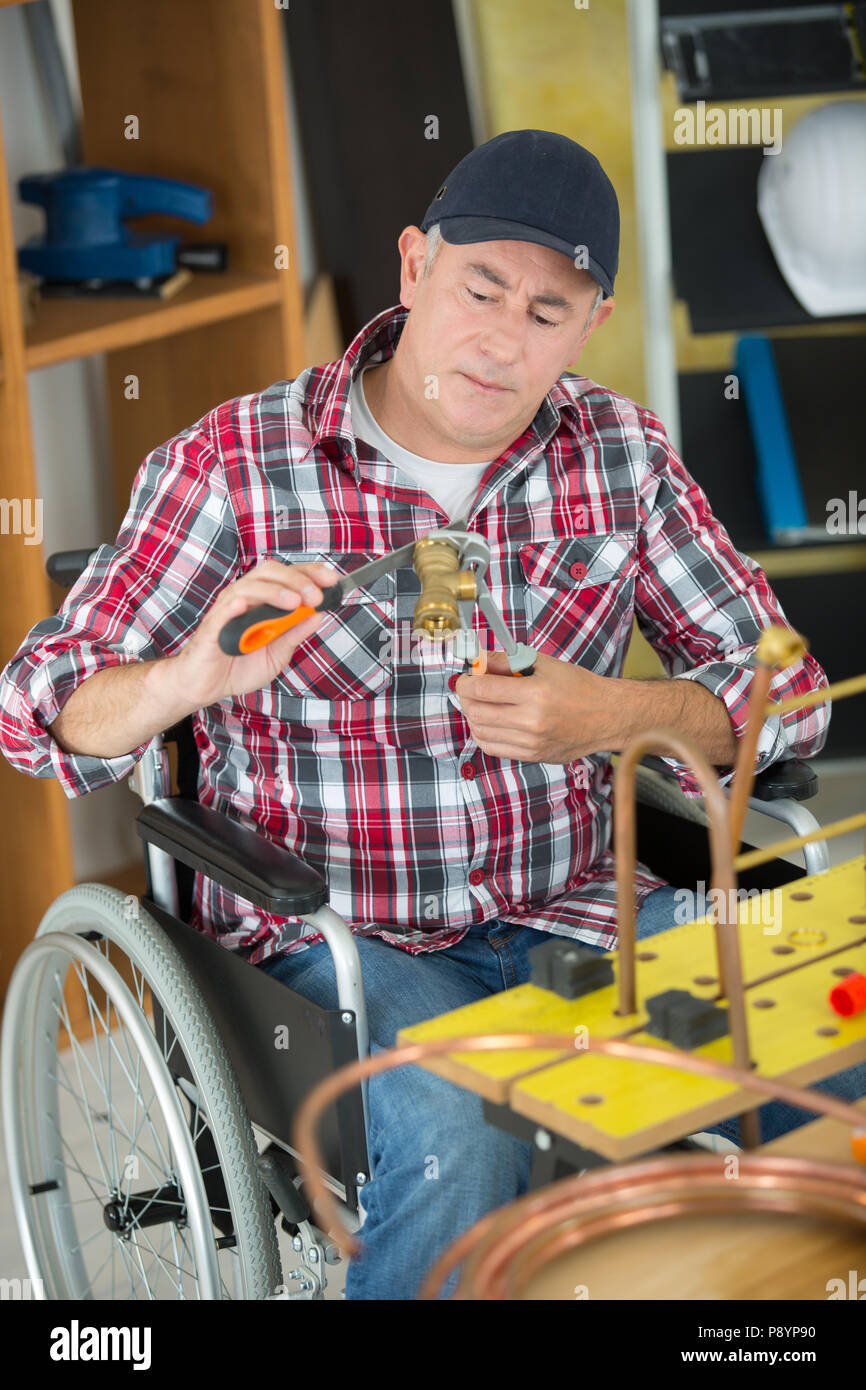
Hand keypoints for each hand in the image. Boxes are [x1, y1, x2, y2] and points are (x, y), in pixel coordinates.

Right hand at [168, 559, 340, 707]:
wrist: (206, 686)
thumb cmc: (238, 666)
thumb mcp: (278, 653)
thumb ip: (295, 634)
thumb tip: (318, 615)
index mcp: (263, 602)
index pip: (287, 576)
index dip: (310, 573)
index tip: (332, 580)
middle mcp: (245, 599)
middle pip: (269, 572)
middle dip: (296, 580)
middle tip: (315, 596)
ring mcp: (227, 611)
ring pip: (248, 587)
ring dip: (273, 591)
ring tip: (293, 603)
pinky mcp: (211, 628)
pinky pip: (222, 612)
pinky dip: (234, 607)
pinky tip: (245, 606)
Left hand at [453, 649, 608, 762]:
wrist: (607, 716)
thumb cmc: (579, 687)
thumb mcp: (545, 664)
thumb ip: (509, 660)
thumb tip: (479, 659)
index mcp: (536, 694)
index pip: (483, 689)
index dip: (466, 682)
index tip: (465, 678)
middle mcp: (532, 721)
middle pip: (476, 712)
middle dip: (465, 698)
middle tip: (470, 689)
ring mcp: (532, 743)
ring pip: (481, 732)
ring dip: (473, 716)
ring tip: (481, 704)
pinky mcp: (533, 756)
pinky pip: (493, 748)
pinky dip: (483, 734)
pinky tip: (490, 722)